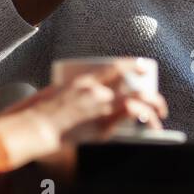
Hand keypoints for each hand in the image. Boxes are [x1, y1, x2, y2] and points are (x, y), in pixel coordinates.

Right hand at [0, 63, 168, 165]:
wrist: (33, 128)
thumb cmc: (36, 113)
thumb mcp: (53, 94)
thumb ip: (70, 94)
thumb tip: (77, 98)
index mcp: (83, 81)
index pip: (116, 68)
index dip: (133, 66)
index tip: (144, 66)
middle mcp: (96, 92)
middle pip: (132, 87)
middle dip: (150, 92)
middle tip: (157, 99)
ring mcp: (100, 109)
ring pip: (137, 102)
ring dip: (152, 107)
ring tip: (160, 114)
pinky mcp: (101, 128)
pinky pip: (128, 121)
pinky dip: (143, 120)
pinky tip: (151, 123)